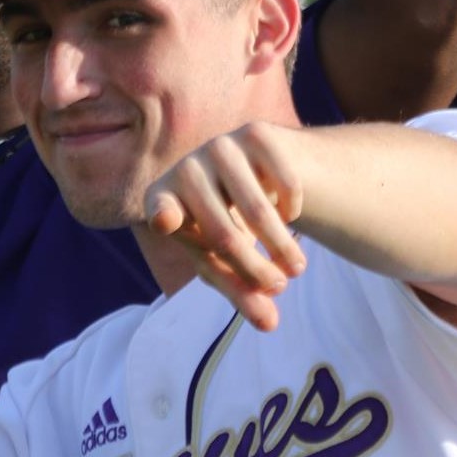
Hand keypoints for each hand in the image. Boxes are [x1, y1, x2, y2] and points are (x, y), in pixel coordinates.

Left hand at [144, 122, 308, 330]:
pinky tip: (290, 213)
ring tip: (296, 267)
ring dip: (283, 248)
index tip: (167, 221)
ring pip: (257, 212)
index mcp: (162, 200)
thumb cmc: (232, 226)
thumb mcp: (229, 262)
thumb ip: (242, 292)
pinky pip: (284, 184)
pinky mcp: (255, 133)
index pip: (160, 210)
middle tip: (279, 288)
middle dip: (256, 271)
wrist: (263, 174)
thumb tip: (270, 323)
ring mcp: (219, 147)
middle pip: (222, 235)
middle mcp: (185, 168)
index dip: (165, 213)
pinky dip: (293, 209)